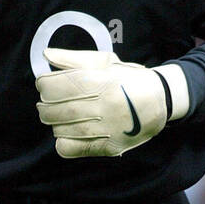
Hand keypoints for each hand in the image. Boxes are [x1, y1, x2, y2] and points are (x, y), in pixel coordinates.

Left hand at [35, 48, 189, 158]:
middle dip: (45, 106)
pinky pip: (71, 149)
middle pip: (53, 110)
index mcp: (98, 82)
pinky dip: (63, 142)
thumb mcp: (104, 62)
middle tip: (50, 102)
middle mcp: (101, 106)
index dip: (44, 84)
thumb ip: (73, 58)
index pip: (53, 87)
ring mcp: (105, 129)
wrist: (160, 100)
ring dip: (55, 123)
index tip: (47, 83)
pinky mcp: (108, 146)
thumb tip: (45, 54)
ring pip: (59, 130)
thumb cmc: (128, 79)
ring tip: (64, 116)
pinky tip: (69, 133)